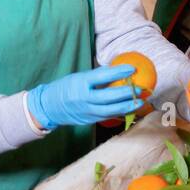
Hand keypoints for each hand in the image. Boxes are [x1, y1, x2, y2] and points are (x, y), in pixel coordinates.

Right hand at [26, 65, 142, 130]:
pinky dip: (120, 113)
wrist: (48, 107)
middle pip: (109, 97)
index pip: (102, 76)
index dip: (118, 72)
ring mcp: (86, 112)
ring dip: (127, 106)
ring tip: (140, 102)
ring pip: (111, 110)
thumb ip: (96, 76)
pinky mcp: (89, 121)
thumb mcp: (78, 77)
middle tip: (140, 89)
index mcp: (80, 83)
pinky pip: (107, 117)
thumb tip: (116, 70)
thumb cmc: (64, 88)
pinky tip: (130, 110)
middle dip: (126, 93)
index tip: (132, 69)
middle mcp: (84, 98)